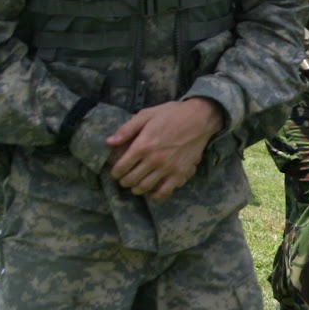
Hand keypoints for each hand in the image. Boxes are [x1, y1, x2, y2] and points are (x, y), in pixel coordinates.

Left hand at [106, 98, 223, 199]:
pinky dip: (155, 195)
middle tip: (124, 179)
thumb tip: (109, 142)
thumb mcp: (147, 115)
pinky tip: (152, 191)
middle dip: (124, 181)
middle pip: (131, 180)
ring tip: (136, 185)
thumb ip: (126, 129)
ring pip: (145, 187)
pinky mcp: (181, 173)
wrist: (200, 118)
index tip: (115, 172)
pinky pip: (164, 192)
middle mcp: (154, 160)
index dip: (115, 172)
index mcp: (143, 145)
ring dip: (137, 188)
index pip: (121, 167)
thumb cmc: (172, 114)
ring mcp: (168, 168)